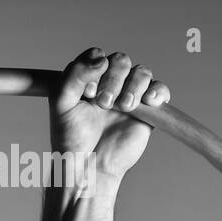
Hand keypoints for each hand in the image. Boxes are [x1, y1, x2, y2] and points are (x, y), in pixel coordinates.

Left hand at [50, 46, 170, 180]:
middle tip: (103, 103)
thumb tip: (102, 58)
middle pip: (121, 60)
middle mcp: (109, 85)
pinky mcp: (147, 110)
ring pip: (141, 71)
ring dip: (133, 86)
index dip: (95, 67)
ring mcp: (129, 95)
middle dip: (113, 78)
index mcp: (87, 80)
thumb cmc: (71, 137)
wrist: (89, 165)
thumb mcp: (61, 103)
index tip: (87, 91)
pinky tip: (147, 102)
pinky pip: (160, 89)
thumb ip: (74, 76)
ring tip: (123, 107)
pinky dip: (156, 91)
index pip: (97, 55)